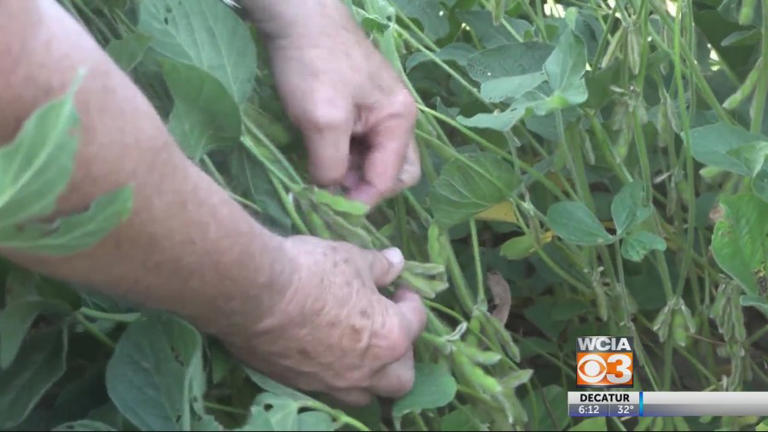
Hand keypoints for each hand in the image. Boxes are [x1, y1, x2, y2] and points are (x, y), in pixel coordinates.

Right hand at [220, 236, 426, 404]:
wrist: (254, 294)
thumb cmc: (313, 273)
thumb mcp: (352, 258)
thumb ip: (379, 266)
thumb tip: (396, 261)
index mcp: (389, 338)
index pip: (416, 323)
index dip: (411, 302)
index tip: (399, 289)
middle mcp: (366, 371)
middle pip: (400, 378)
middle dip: (401, 354)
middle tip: (387, 327)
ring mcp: (332, 383)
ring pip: (365, 393)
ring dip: (370, 374)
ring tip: (359, 347)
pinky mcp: (300, 385)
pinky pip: (330, 389)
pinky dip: (335, 374)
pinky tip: (324, 350)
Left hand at [246, 0, 420, 205]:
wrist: (297, 17)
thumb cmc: (315, 64)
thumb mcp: (322, 120)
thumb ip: (331, 164)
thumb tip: (329, 192)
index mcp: (399, 120)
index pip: (389, 179)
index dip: (361, 200)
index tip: (329, 208)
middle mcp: (396, 119)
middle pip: (392, 173)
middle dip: (364, 188)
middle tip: (331, 192)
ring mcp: (377, 114)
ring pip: (373, 161)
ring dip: (350, 175)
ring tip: (318, 174)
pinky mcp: (357, 109)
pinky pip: (358, 146)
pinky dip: (341, 158)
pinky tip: (318, 156)